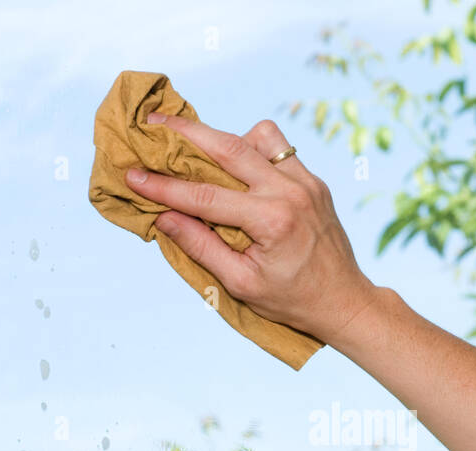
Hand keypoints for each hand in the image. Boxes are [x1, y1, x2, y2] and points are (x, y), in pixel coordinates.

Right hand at [125, 112, 379, 346]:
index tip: (132, 174)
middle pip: (229, 147)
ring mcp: (306, 181)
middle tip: (151, 124)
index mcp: (272, 222)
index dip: (164, 186)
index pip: (205, 197)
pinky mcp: (313, 180)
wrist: (344, 300)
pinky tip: (235, 167)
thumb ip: (202, 248)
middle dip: (185, 134)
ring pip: (258, 137)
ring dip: (224, 138)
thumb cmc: (291, 300)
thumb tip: (163, 217)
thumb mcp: (242, 285)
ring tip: (194, 147)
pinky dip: (252, 149)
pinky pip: (278, 148)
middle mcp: (291, 192)